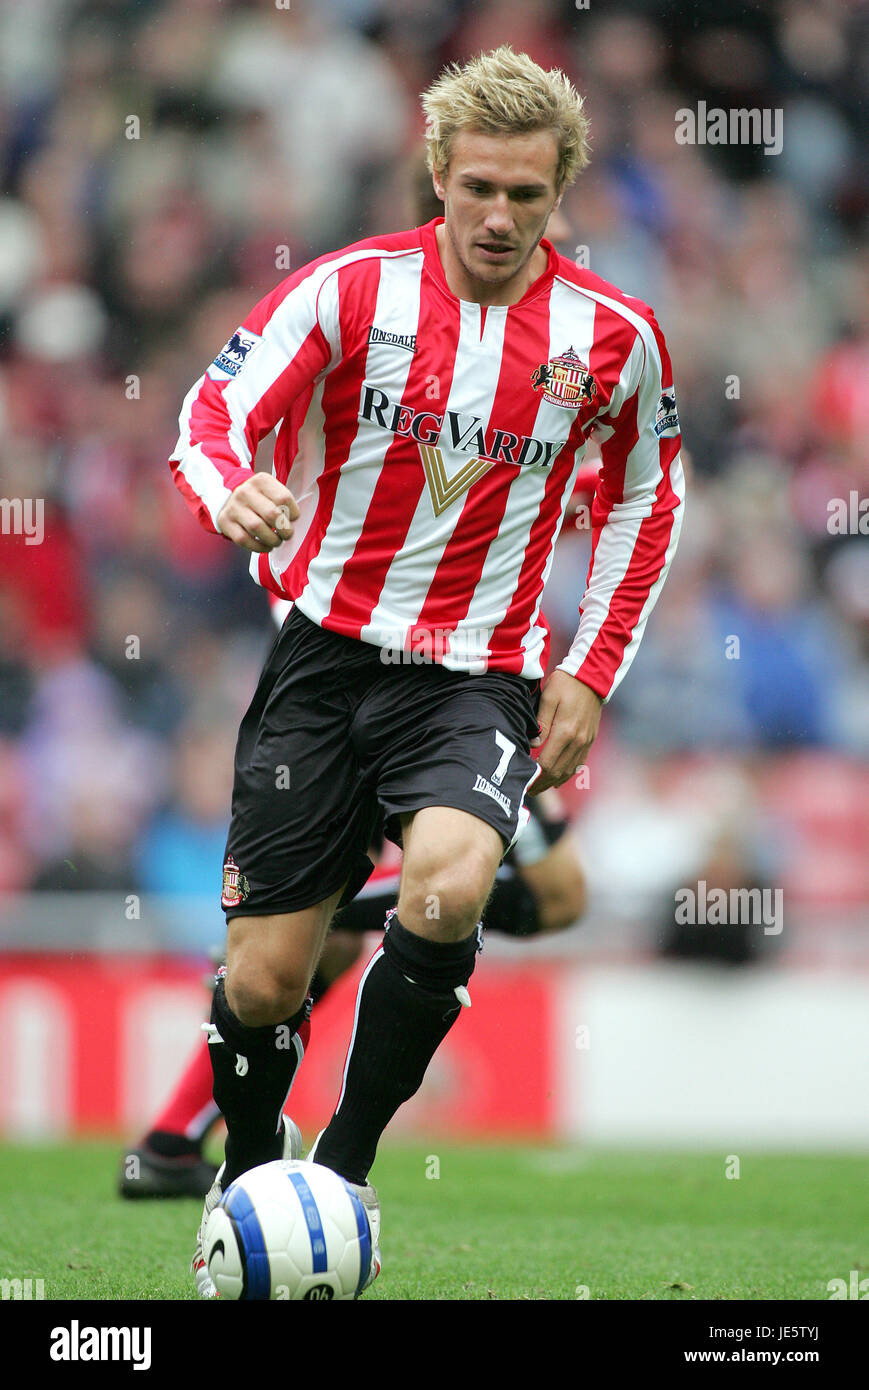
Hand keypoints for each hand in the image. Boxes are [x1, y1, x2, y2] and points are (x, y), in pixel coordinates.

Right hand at [216, 474, 299, 552]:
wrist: (230, 499)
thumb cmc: (258, 499)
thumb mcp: (271, 491)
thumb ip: (283, 503)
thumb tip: (293, 523)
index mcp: (261, 481)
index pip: (284, 498)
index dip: (293, 513)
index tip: (293, 519)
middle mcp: (245, 492)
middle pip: (271, 514)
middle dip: (284, 530)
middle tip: (287, 534)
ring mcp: (234, 507)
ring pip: (257, 528)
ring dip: (272, 540)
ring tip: (276, 541)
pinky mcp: (225, 522)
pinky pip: (244, 539)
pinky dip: (259, 547)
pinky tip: (265, 546)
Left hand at [529, 670, 602, 793]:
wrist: (592, 676)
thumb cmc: (566, 684)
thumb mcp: (548, 698)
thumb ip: (540, 723)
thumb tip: (532, 745)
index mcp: (566, 731)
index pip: (548, 764)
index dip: (536, 776)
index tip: (524, 782)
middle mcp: (578, 741)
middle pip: (558, 772)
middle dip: (542, 784)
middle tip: (528, 790)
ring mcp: (586, 741)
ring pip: (569, 771)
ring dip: (554, 782)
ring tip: (540, 787)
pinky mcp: (590, 740)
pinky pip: (578, 764)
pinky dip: (567, 774)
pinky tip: (557, 777)